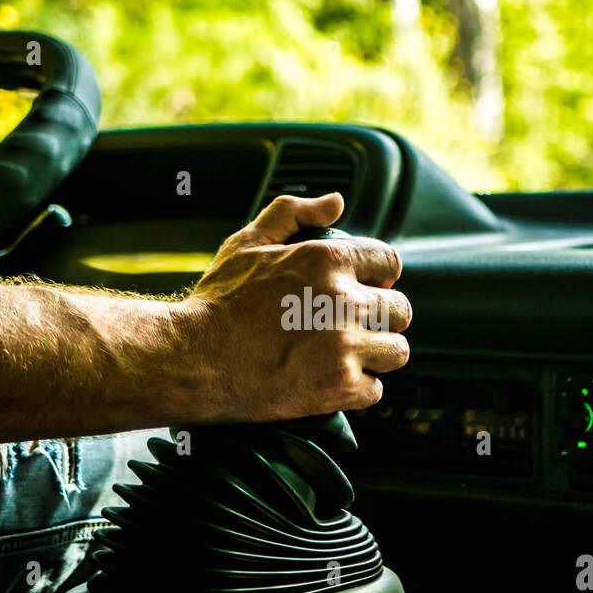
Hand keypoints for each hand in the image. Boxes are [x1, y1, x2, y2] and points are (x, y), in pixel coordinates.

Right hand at [177, 193, 411, 421]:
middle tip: (354, 327)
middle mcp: (344, 300)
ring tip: (348, 356)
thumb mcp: (248, 243)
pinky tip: (332, 381)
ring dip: (376, 355)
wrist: (192, 358)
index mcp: (327, 259)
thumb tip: (336, 202)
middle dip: (381, 318)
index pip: (389, 262)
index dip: (380, 276)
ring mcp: (344, 347)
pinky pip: (376, 390)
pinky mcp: (338, 387)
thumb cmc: (217, 302)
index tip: (369, 288)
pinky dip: (357, 389)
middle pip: (400, 310)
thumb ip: (294, 214)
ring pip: (396, 351)